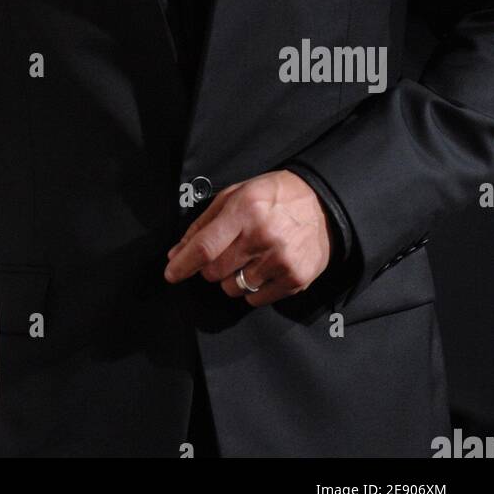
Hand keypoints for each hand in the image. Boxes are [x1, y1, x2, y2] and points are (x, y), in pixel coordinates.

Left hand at [164, 169, 332, 306]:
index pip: (204, 247)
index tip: (171, 273)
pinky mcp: (295, 280)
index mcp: (244, 211)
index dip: (182, 264)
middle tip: (224, 252)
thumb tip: (177, 253)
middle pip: (214, 272)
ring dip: (231, 278)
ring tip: (248, 257)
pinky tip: (262, 268)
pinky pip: (255, 299)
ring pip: (232, 288)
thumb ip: (204, 224)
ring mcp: (280, 261)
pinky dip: (252, 288)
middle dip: (210, 267)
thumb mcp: (236, 195)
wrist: (323, 204)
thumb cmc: (273, 196)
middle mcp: (262, 237)